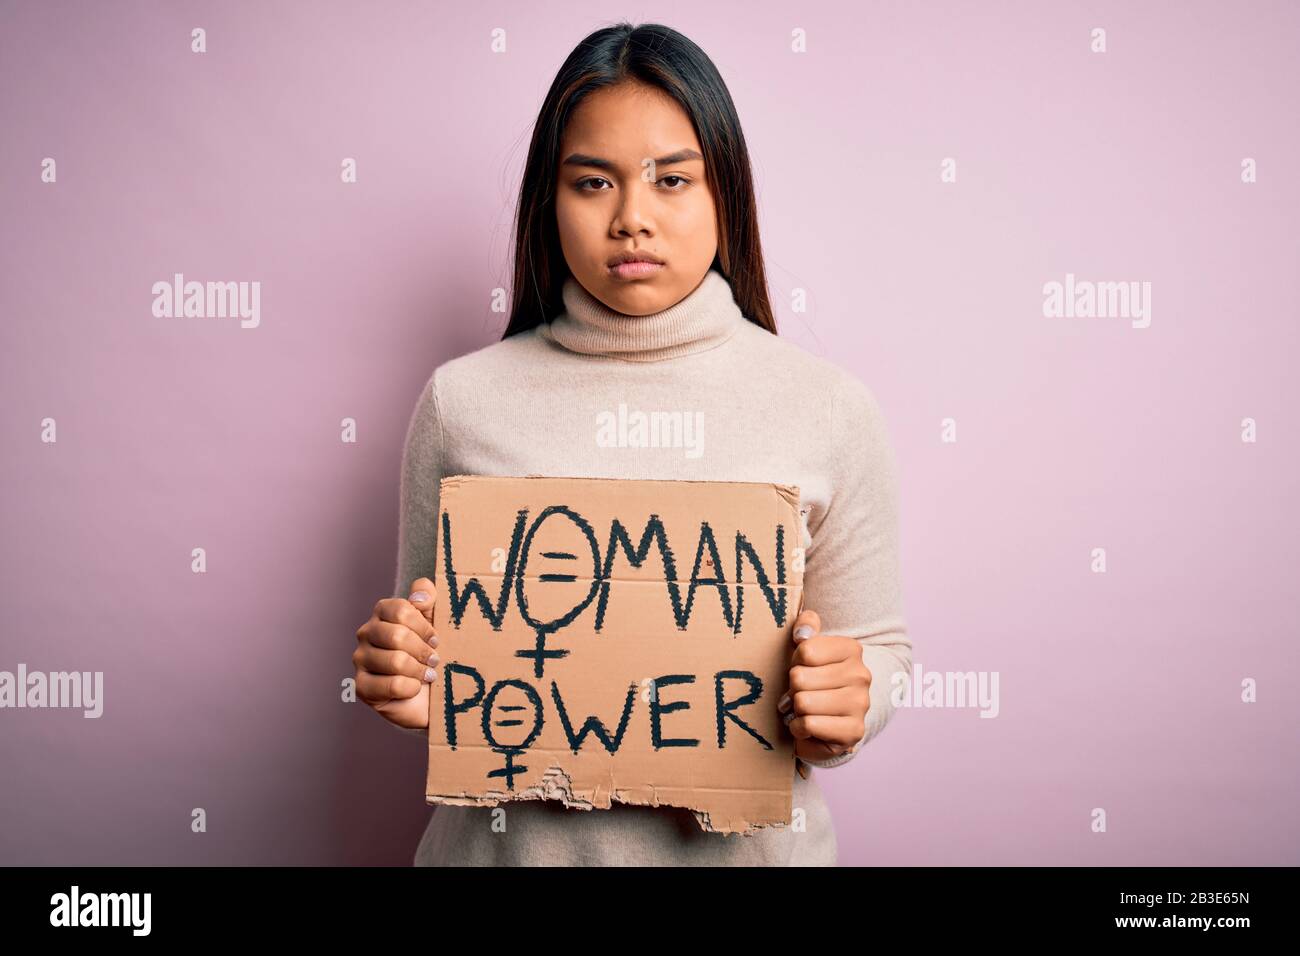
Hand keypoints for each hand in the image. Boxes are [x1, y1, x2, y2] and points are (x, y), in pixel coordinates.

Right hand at [353, 578, 438, 728]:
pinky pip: (392, 685)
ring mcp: (360, 659)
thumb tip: (420, 592)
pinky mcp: (361, 686)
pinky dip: (411, 688)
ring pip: (395, 661)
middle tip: (434, 660)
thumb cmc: (431, 655)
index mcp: (382, 613)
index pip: (401, 611)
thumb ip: (429, 600)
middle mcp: (366, 633)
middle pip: (397, 636)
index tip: (435, 639)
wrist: (430, 695)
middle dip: (423, 651)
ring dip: (419, 671)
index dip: (423, 627)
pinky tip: (414, 688)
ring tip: (427, 675)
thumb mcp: (437, 622)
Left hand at [779, 609, 871, 762]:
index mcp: (851, 649)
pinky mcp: (854, 731)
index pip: (805, 651)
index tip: (803, 668)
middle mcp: (861, 675)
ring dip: (795, 710)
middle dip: (792, 688)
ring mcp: (861, 704)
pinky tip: (807, 726)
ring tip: (804, 709)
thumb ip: (806, 625)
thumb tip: (801, 634)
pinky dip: (799, 728)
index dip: (795, 662)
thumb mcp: (809, 646)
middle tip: (800, 693)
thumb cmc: (816, 677)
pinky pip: (809, 725)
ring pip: (803, 702)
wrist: (837, 715)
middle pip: (799, 678)